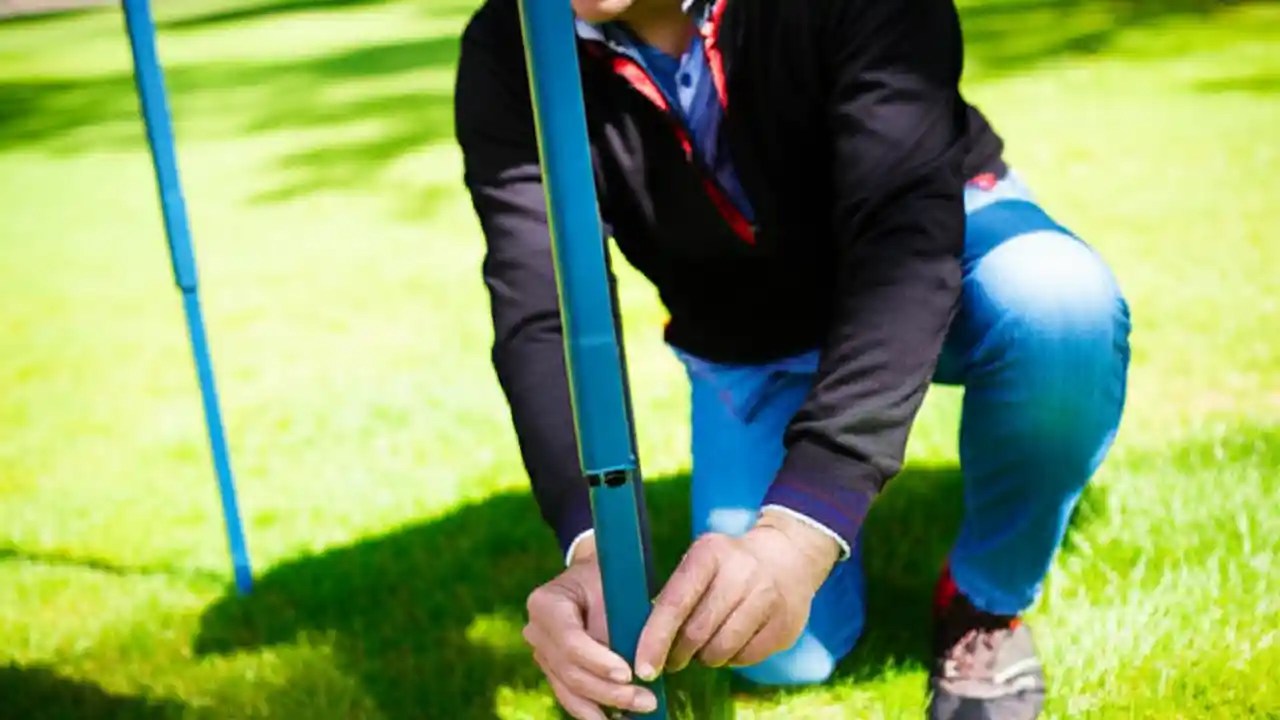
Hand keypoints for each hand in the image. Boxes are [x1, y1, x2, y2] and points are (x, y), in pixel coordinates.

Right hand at [523, 535, 659, 719]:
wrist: (595, 575)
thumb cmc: (610, 579)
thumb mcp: (616, 591)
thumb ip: (621, 628)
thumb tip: (639, 671)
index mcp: (545, 603)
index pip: (570, 641)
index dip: (598, 662)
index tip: (628, 673)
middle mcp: (536, 631)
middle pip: (570, 672)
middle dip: (609, 691)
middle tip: (647, 701)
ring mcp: (542, 654)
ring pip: (569, 691)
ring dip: (605, 707)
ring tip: (639, 714)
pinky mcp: (553, 671)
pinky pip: (571, 696)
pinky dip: (595, 710)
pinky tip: (620, 718)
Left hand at [633, 510, 840, 678]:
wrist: (789, 556)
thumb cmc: (730, 564)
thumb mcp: (701, 563)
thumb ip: (676, 594)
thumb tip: (648, 641)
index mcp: (709, 553)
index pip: (675, 603)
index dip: (655, 639)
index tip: (644, 667)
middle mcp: (740, 573)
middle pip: (697, 632)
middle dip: (678, 653)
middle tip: (674, 658)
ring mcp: (767, 599)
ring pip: (721, 649)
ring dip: (706, 658)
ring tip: (705, 649)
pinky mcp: (784, 624)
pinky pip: (746, 658)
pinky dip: (732, 659)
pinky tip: (732, 644)